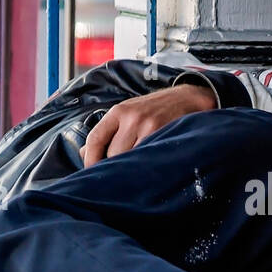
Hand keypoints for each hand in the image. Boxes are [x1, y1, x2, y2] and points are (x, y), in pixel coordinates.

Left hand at [81, 83, 216, 167]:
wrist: (188, 98)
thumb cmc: (153, 110)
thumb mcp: (127, 115)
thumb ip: (106, 133)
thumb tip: (83, 153)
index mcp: (117, 112)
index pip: (94, 139)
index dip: (89, 160)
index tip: (90, 173)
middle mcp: (130, 117)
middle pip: (112, 153)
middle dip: (114, 165)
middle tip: (121, 170)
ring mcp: (147, 125)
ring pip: (128, 158)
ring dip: (130, 167)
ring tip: (137, 167)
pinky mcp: (162, 133)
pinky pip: (146, 157)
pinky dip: (145, 165)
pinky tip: (148, 165)